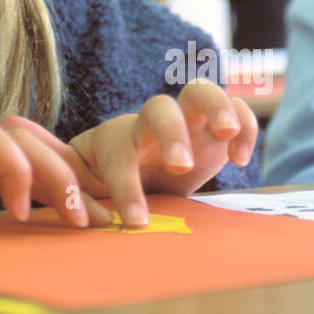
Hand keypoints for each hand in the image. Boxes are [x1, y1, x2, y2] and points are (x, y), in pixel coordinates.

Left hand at [59, 79, 258, 225]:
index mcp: (115, 140)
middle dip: (170, 133)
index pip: (118, 156)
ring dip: (216, 107)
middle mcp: (150, 123)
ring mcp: (186, 120)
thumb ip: (72, 191)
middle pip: (158, 108)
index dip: (125, 187)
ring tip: (226, 133)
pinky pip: (236, 108)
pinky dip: (244, 124)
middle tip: (179, 165)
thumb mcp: (83, 185)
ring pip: (200, 91)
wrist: (140, 164)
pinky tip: (240, 159)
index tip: (136, 221)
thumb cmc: (106, 177)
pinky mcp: (216, 127)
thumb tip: (68, 207)